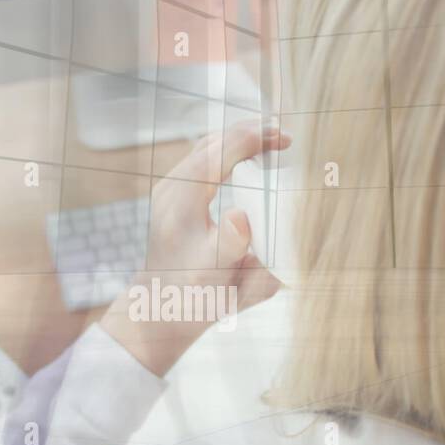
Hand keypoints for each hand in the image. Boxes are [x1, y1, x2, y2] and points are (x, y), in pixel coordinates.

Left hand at [100, 120, 290, 375]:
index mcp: (183, 203)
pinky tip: (244, 159)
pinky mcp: (171, 199)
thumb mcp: (217, 276)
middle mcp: (172, 190)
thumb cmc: (192, 297)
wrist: (159, 311)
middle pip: (212, 143)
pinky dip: (225, 154)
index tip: (284, 138)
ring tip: (267, 140)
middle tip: (282, 135)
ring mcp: (168, 192)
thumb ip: (231, 246)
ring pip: (204, 149)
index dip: (254, 140)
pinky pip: (201, 163)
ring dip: (237, 141)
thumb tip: (241, 217)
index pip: (221, 153)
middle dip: (248, 134)